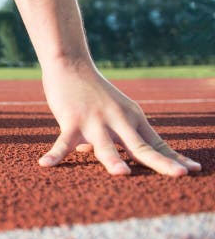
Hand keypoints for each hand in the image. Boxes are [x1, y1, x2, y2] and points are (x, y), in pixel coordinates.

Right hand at [39, 62, 200, 176]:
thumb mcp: (112, 110)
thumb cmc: (92, 90)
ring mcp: (94, 121)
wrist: (71, 64)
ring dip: (113, 159)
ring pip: (105, 145)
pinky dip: (55, 154)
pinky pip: (62, 142)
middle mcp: (117, 120)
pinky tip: (45, 164)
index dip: (173, 158)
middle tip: (179, 175)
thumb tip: (95, 152)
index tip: (193, 170)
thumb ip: (112, 134)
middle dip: (160, 163)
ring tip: (122, 173)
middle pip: (141, 147)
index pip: (156, 143)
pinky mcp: (71, 120)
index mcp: (132, 118)